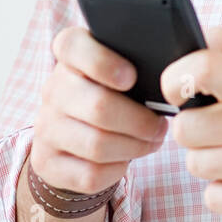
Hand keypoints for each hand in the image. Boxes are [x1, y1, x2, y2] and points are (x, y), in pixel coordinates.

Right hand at [30, 26, 168, 193]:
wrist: (73, 137)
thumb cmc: (111, 94)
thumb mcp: (119, 70)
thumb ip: (138, 62)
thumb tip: (175, 78)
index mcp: (70, 57)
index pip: (72, 47)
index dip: (103, 62)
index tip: (132, 78)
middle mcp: (53, 89)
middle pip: (99, 106)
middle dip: (140, 121)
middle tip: (160, 126)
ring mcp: (46, 127)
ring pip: (97, 145)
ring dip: (134, 147)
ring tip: (151, 141)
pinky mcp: (47, 163)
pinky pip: (90, 174)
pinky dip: (117, 170)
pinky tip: (126, 159)